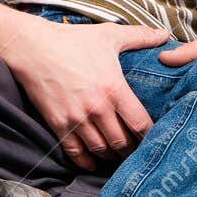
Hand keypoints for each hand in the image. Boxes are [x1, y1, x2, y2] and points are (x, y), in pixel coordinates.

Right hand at [5, 15, 171, 170]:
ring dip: (111, 155)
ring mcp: (76, 119)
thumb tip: (164, 35)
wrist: (32, 47)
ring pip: (100, 150)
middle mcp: (96, 108)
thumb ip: (140, 36)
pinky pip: (75, 152)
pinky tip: (93, 162)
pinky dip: (86, 162)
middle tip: (139, 149)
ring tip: (119, 154)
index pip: (139, 123)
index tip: (156, 137)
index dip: (150, 134)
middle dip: (132, 149)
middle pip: (121, 142)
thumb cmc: (71, 40)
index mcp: (113, 88)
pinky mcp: (58, 124)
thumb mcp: (109, 34)